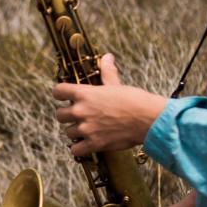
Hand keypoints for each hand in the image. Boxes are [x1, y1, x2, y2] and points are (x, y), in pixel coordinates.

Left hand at [52, 53, 167, 156]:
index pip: (58, 91)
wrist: (148, 119)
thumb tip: (107, 57)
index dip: (60, 93)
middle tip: (78, 116)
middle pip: (59, 114)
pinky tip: (86, 144)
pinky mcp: (94, 144)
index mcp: (85, 94)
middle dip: (67, 115)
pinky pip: (75, 149)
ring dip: (75, 131)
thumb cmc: (134, 100)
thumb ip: (107, 71)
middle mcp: (81, 111)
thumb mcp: (116, 84)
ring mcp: (86, 128)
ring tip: (86, 129)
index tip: (64, 96)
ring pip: (68, 132)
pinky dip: (79, 148)